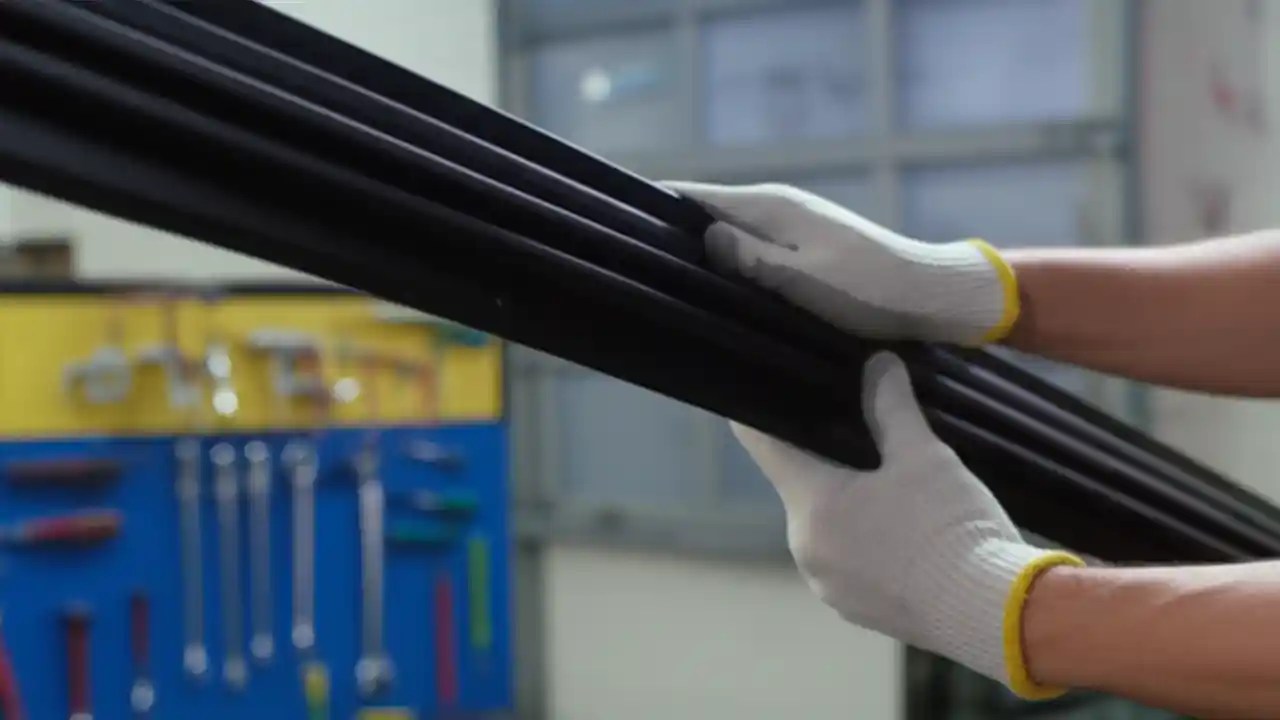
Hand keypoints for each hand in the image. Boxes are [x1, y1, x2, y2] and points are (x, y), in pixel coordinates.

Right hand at [666, 181, 1019, 345]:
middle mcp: (774, 209)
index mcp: (769, 206)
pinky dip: (728, 269)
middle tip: (633, 277)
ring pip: (725, 237)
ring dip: (699, 258)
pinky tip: (715, 298)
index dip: (652, 210)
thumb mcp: (804, 279)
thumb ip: (751, 259)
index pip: (693, 196)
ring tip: (663, 291)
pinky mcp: (798, 251)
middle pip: (703, 215)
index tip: (615, 234)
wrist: (927, 295)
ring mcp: (787, 228)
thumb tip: (701, 236)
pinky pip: (748, 253)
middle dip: (670, 239)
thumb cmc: (869, 289)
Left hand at [734, 352, 1082, 698]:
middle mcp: (807, 552)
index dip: (761, 414)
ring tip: (893, 482)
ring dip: (851, 504)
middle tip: (859, 431)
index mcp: (810, 507)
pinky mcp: (860, 611)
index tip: (767, 391)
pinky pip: (852, 563)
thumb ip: (891, 405)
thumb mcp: (923, 455)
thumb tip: (879, 364)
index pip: (763, 446)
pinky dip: (869, 541)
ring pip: (829, 527)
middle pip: (802, 487)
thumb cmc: (949, 526)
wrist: (995, 613)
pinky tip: (907, 528)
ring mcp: (831, 588)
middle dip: (826, 460)